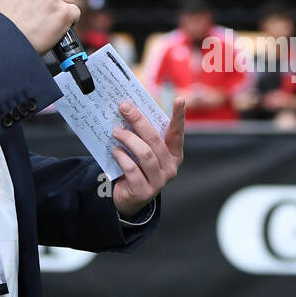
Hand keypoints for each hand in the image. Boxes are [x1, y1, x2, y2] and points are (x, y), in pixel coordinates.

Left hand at [110, 98, 185, 219]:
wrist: (128, 197)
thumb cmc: (137, 167)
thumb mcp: (144, 150)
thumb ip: (142, 136)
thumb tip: (129, 111)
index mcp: (174, 154)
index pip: (177, 133)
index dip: (179, 116)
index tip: (180, 99)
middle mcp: (170, 168)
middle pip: (155, 140)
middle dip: (138, 121)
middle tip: (124, 108)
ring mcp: (159, 181)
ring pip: (145, 154)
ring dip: (128, 139)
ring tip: (116, 131)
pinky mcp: (144, 191)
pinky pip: (132, 169)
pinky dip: (122, 157)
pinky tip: (115, 151)